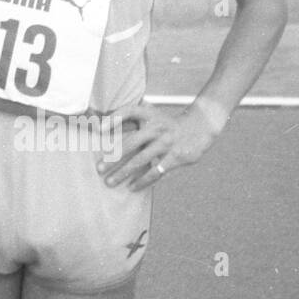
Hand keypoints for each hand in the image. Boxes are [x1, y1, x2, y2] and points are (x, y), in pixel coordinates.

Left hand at [96, 101, 222, 191]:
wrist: (199, 126)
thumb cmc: (166, 122)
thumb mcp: (150, 113)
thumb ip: (129, 117)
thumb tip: (99, 125)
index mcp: (149, 115)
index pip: (129, 112)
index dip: (114, 118)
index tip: (98, 129)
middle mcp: (156, 129)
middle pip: (130, 144)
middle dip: (113, 158)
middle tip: (99, 169)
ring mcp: (166, 144)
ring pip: (141, 161)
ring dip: (124, 173)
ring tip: (110, 182)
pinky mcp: (176, 157)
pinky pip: (156, 172)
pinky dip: (143, 181)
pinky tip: (132, 187)